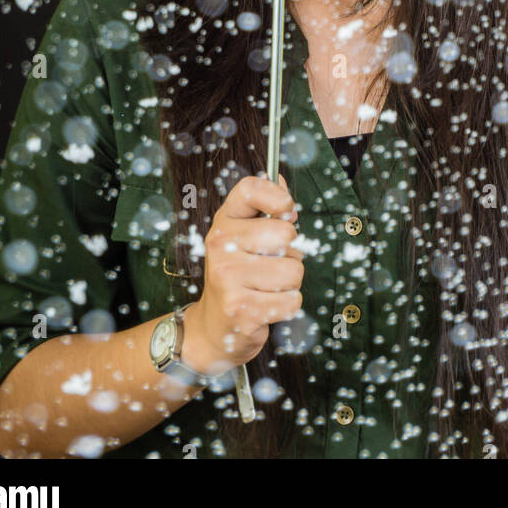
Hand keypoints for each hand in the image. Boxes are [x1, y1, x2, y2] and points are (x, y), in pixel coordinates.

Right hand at [181, 173, 304, 376]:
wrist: (213, 327)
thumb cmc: (236, 276)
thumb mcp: (243, 237)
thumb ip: (265, 209)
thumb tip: (282, 180)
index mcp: (224, 222)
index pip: (251, 189)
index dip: (278, 195)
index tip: (286, 209)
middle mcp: (221, 245)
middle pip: (287, 234)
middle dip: (290, 254)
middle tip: (270, 265)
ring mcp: (228, 277)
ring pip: (294, 270)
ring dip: (290, 283)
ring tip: (267, 287)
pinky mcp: (241, 308)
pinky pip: (292, 300)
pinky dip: (287, 306)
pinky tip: (266, 306)